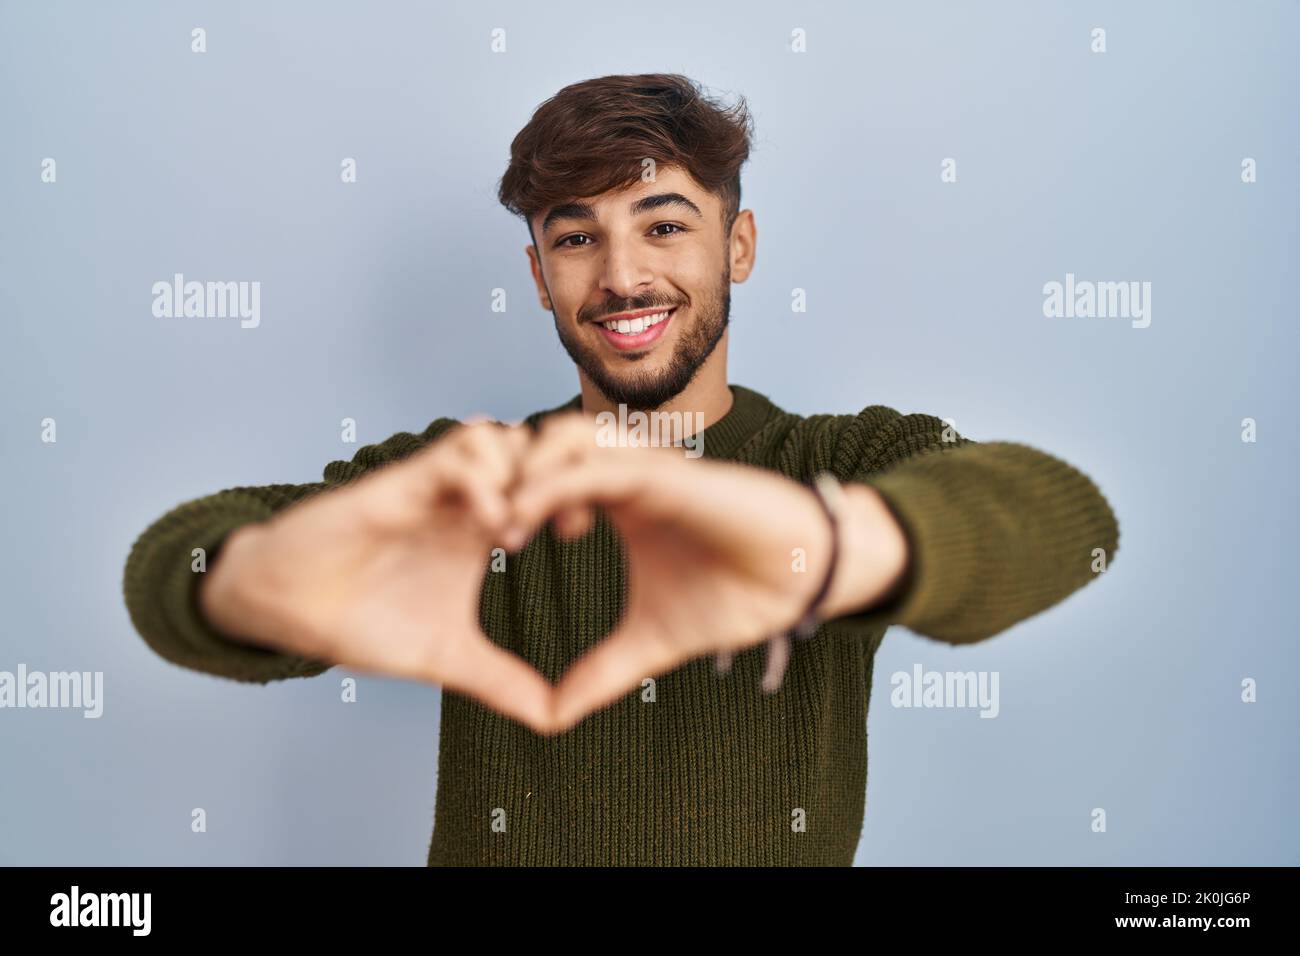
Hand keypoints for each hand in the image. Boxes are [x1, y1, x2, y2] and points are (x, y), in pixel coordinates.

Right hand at [198, 420, 557, 734]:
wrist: (287, 606)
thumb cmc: (361, 621)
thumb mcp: (445, 657)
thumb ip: (500, 680)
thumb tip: (553, 719)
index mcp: (484, 526)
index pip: (547, 482)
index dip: (578, 497)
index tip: (584, 537)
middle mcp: (467, 498)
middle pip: (537, 447)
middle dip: (562, 477)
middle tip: (570, 527)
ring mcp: (437, 487)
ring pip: (505, 436)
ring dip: (525, 475)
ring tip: (524, 533)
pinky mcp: (404, 482)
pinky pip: (460, 451)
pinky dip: (487, 480)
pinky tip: (491, 529)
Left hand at [505, 413, 908, 733]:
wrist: (800, 581)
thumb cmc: (735, 596)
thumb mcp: (652, 643)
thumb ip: (603, 671)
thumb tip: (553, 717)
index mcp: (616, 501)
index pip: (544, 480)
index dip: (504, 504)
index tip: (478, 549)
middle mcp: (624, 474)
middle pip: (540, 449)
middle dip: (500, 480)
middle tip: (475, 531)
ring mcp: (643, 467)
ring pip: (561, 441)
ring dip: (522, 475)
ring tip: (501, 527)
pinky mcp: (664, 472)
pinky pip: (595, 463)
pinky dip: (553, 482)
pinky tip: (529, 519)